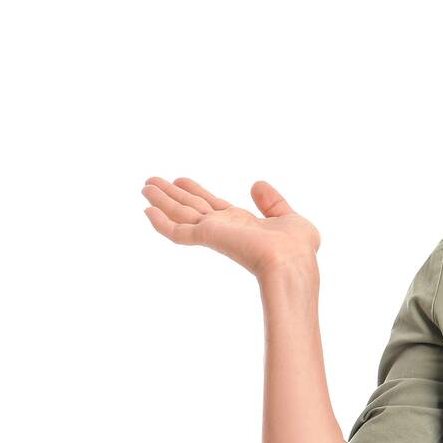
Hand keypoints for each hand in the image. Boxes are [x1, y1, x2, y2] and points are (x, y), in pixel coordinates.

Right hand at [141, 176, 320, 280]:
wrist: (291, 262)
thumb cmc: (297, 248)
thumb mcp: (289, 217)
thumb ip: (272, 202)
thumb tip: (256, 184)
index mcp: (243, 224)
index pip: (213, 205)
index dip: (196, 192)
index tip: (181, 180)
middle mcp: (225, 228)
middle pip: (191, 207)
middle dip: (172, 194)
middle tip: (151, 181)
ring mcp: (214, 233)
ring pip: (180, 214)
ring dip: (162, 200)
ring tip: (145, 186)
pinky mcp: (207, 237)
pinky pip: (177, 231)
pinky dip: (160, 222)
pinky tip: (147, 210)